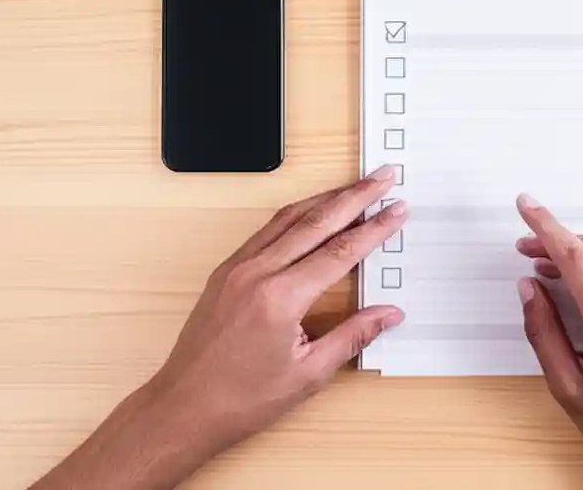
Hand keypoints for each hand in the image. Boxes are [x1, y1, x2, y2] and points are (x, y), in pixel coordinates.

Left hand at [33, 168, 406, 489]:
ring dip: (327, 197)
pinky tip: (314, 209)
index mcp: (280, 298)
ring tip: (357, 185)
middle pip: (317, 221)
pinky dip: (297, 213)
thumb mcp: (308, 374)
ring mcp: (238, 268)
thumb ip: (352, 336)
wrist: (184, 407)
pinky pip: (267, 230)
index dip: (374, 228)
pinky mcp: (226, 271)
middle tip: (384, 176)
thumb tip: (389, 314)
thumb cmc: (241, 398)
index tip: (397, 210)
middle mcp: (257, 273)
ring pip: (290, 217)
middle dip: (356, 196)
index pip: (340, 251)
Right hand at [514, 194, 582, 489]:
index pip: (574, 257)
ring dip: (579, 255)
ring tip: (546, 270)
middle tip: (526, 249)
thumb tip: (529, 289)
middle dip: (556, 241)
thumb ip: (544, 332)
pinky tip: (581, 290)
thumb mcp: (568, 387)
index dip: (545, 226)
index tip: (527, 207)